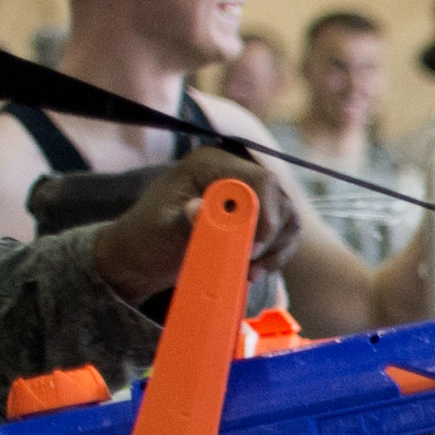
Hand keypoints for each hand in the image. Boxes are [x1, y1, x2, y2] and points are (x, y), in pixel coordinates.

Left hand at [93, 145, 307, 298]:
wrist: (146, 256)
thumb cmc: (149, 239)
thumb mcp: (164, 228)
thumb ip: (186, 218)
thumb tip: (202, 208)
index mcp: (210, 165)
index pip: (260, 180)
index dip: (266, 213)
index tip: (252, 246)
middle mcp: (235, 172)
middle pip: (279, 199)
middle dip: (270, 236)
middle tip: (249, 262)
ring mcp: (249, 194)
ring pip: (288, 218)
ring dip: (276, 249)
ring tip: (250, 270)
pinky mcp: (257, 215)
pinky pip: (285, 233)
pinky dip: (277, 254)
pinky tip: (255, 269)